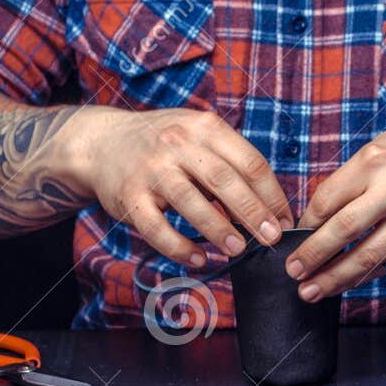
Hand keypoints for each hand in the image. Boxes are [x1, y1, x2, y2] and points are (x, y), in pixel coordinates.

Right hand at [60, 106, 292, 264]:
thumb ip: (229, 164)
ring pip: (191, 202)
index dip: (272, 195)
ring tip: (239, 249)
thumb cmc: (162, 145)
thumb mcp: (197, 137)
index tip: (285, 221)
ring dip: (219, 229)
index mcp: (204, 127)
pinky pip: (157, 228)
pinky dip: (180, 247)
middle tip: (271, 240)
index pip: (250, 161)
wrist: (101, 143)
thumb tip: (268, 209)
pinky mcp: (129, 197)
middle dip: (254, 213)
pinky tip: (199, 258)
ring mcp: (151, 169)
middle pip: (225, 181)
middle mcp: (178, 143)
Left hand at [289, 115, 385, 298]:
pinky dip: (365, 276)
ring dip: (333, 279)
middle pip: (341, 231)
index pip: (328, 198)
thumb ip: (357, 175)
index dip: (305, 222)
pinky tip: (347, 284)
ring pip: (365, 257)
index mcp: (377, 161)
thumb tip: (322, 210)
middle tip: (292, 271)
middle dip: (311, 256)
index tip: (292, 236)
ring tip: (311, 291)